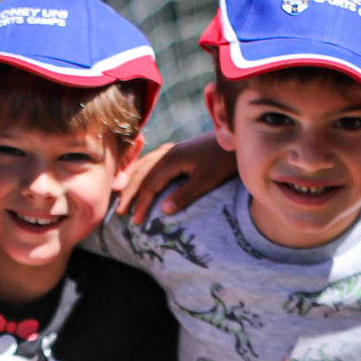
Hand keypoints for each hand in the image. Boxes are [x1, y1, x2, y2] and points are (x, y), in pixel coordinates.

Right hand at [119, 138, 234, 221]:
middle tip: (120, 212)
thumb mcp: (207, 180)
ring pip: (145, 165)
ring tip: (124, 195)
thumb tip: (163, 210)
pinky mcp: (180, 150)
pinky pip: (154, 160)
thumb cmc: (225, 161)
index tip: (135, 222)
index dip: (141, 204)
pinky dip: (144, 170)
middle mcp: (168, 152)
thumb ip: (185, 194)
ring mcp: (173, 149)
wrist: (239, 138)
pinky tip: (144, 175)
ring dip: (133, 181)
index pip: (149, 185)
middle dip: (130, 193)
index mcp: (171, 160)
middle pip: (142, 174)